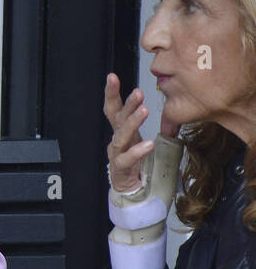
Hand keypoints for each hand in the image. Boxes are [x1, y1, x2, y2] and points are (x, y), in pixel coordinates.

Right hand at [104, 72, 178, 192]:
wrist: (132, 191)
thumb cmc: (136, 164)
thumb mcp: (139, 139)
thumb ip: (142, 126)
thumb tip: (158, 104)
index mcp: (121, 131)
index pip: (114, 108)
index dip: (112, 93)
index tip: (112, 77)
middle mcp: (116, 140)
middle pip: (115, 119)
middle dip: (125, 103)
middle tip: (138, 92)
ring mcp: (116, 154)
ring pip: (121, 136)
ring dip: (132, 122)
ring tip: (144, 111)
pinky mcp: (120, 169)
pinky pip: (127, 158)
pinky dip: (137, 150)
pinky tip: (147, 143)